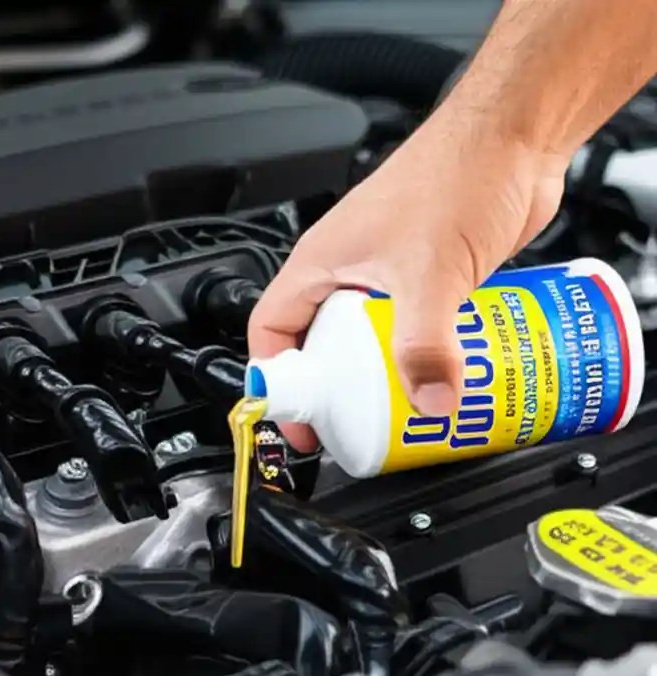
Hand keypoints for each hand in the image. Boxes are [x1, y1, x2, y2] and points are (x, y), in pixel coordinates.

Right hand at [247, 110, 568, 451]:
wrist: (519, 138)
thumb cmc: (457, 171)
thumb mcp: (431, 271)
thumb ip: (427, 343)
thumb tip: (430, 400)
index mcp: (320, 263)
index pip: (272, 332)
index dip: (279, 382)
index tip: (299, 421)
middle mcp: (349, 268)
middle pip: (327, 345)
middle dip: (345, 389)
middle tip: (368, 421)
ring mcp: (393, 271)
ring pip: (377, 340)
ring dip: (395, 374)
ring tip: (419, 401)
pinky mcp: (434, 274)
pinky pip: (419, 330)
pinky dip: (433, 354)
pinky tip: (457, 368)